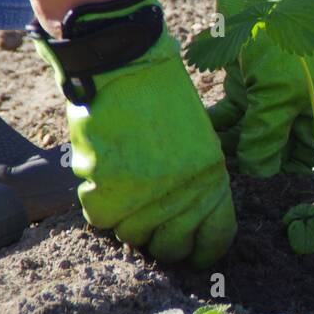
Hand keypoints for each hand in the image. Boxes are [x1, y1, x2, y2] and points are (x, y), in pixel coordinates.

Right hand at [33, 0, 235, 266]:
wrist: (125, 61)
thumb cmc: (162, 96)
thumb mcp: (200, 140)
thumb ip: (196, 184)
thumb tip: (185, 227)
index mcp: (213, 179)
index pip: (215, 240)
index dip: (202, 251)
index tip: (191, 252)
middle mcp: (182, 194)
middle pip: (169, 248)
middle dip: (159, 237)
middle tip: (146, 216)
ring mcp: (144, 194)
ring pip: (130, 234)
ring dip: (125, 216)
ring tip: (122, 184)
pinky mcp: (106, 188)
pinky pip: (99, 218)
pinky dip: (97, 200)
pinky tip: (103, 173)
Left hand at [206, 0, 313, 176]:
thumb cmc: (279, 38)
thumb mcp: (277, 92)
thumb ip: (268, 135)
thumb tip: (258, 171)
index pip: (308, 155)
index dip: (285, 170)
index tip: (257, 182)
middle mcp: (300, 106)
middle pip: (278, 149)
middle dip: (255, 161)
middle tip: (229, 174)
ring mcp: (272, 97)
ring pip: (252, 136)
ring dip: (232, 146)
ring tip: (210, 158)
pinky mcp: (246, 87)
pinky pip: (234, 118)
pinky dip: (220, 126)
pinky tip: (204, 135)